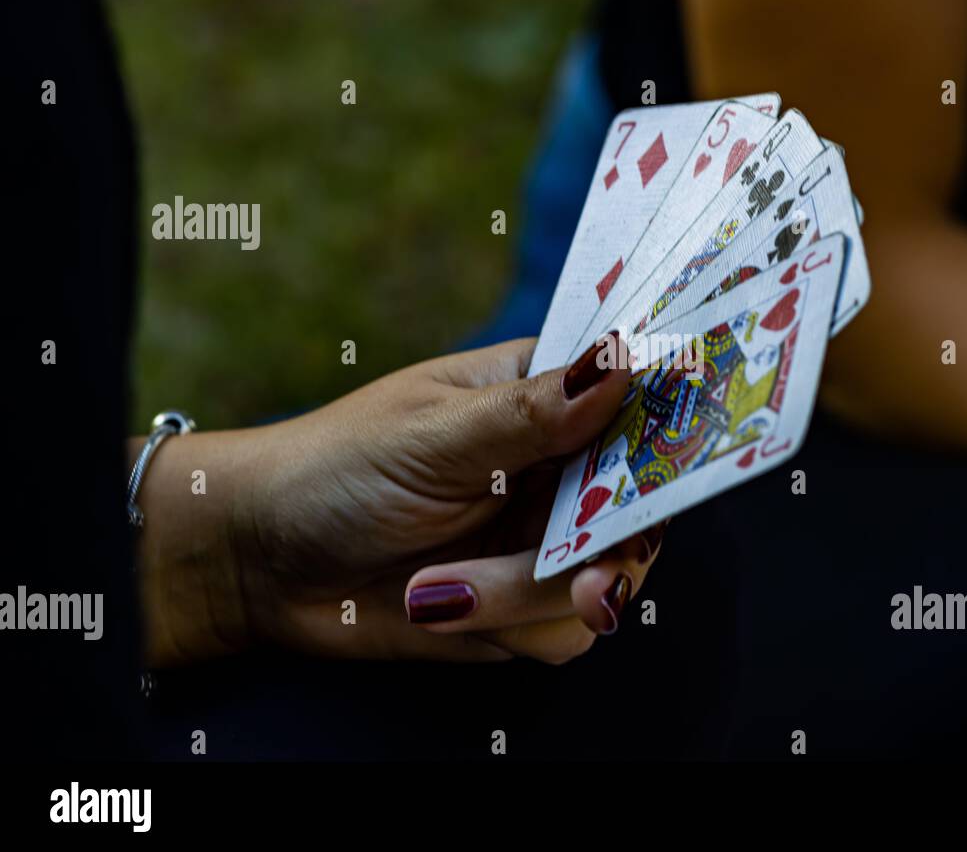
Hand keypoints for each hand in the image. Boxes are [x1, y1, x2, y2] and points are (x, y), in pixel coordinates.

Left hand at [136, 336, 664, 665]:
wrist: (260, 565)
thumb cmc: (332, 470)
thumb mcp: (433, 435)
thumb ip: (533, 412)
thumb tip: (623, 357)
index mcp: (543, 395)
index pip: (638, 404)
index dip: (675, 433)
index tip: (683, 466)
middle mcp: (557, 467)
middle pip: (641, 508)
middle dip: (610, 551)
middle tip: (586, 583)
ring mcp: (543, 539)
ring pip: (605, 581)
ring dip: (523, 598)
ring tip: (437, 590)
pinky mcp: (520, 604)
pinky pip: (563, 632)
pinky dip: (507, 628)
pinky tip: (439, 608)